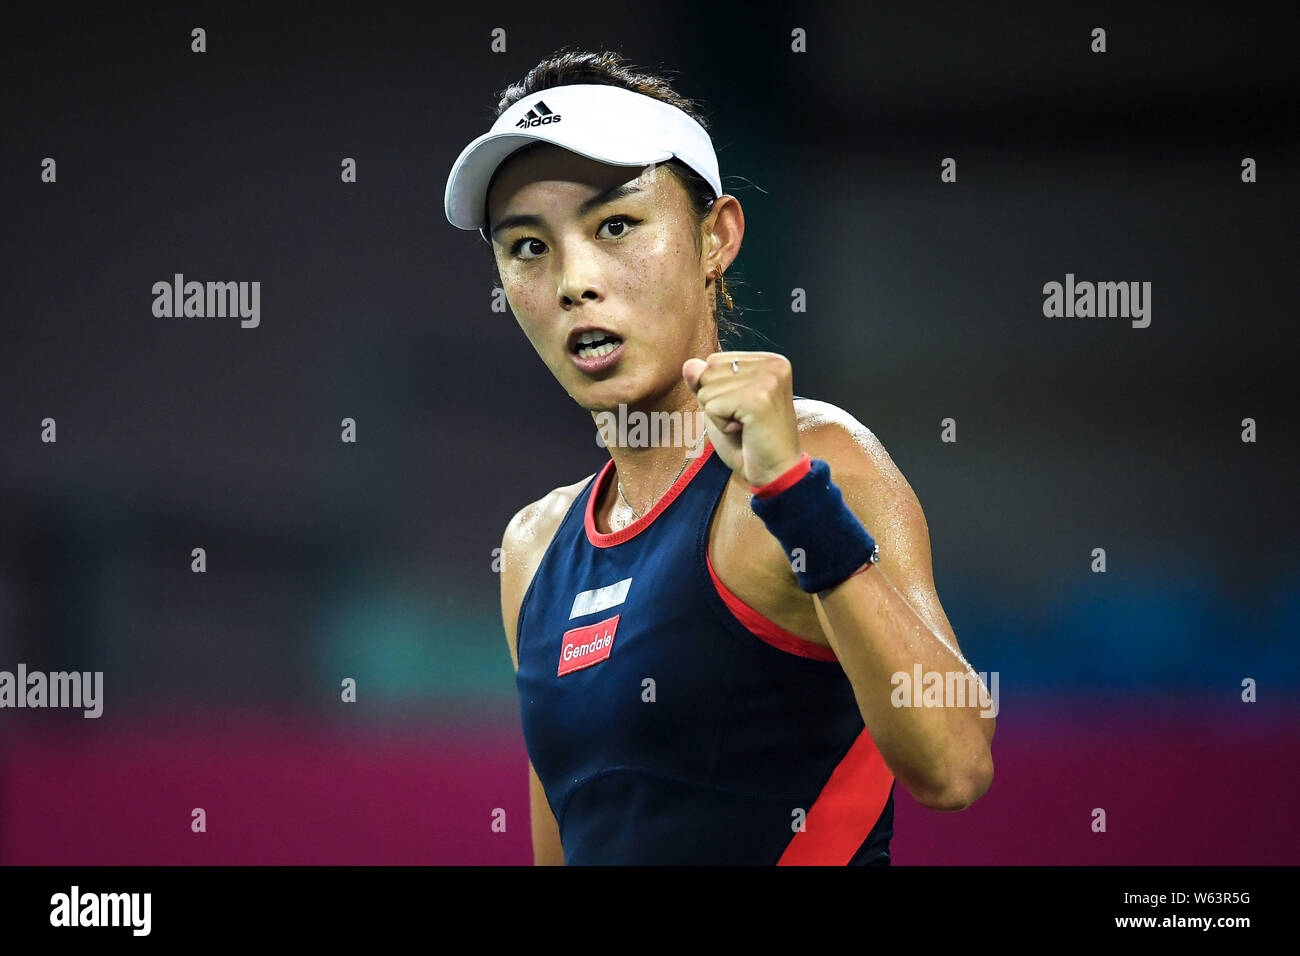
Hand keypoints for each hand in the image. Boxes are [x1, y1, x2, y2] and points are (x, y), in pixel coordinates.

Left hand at [682, 351, 804, 486]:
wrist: (775, 472)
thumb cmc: (750, 441)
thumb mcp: (721, 405)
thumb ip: (704, 382)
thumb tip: (689, 364)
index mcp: (768, 361)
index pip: (714, 360)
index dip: (717, 390)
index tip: (744, 409)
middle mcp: (773, 364)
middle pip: (709, 371)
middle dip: (716, 401)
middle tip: (744, 420)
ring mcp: (768, 380)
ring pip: (707, 389)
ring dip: (718, 415)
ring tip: (745, 425)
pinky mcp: (758, 399)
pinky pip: (712, 407)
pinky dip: (721, 426)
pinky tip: (744, 431)